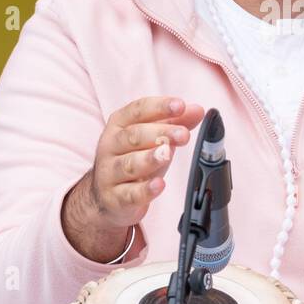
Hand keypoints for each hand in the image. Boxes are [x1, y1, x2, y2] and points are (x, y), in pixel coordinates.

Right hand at [63, 95, 204, 260]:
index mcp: (119, 125)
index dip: (159, 106)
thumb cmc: (133, 160)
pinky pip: (130, 194)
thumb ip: (174, 123)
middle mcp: (110, 146)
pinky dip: (145, 190)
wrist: (106, 197)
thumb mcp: (153, 139)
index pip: (138, 110)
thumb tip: (197, 110)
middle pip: (134, 136)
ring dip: (150, 158)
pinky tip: (159, 185)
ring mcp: (110, 173)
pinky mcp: (115, 198)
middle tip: (183, 134)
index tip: (180, 105)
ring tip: (167, 153)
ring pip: (130, 164)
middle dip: (160, 133)